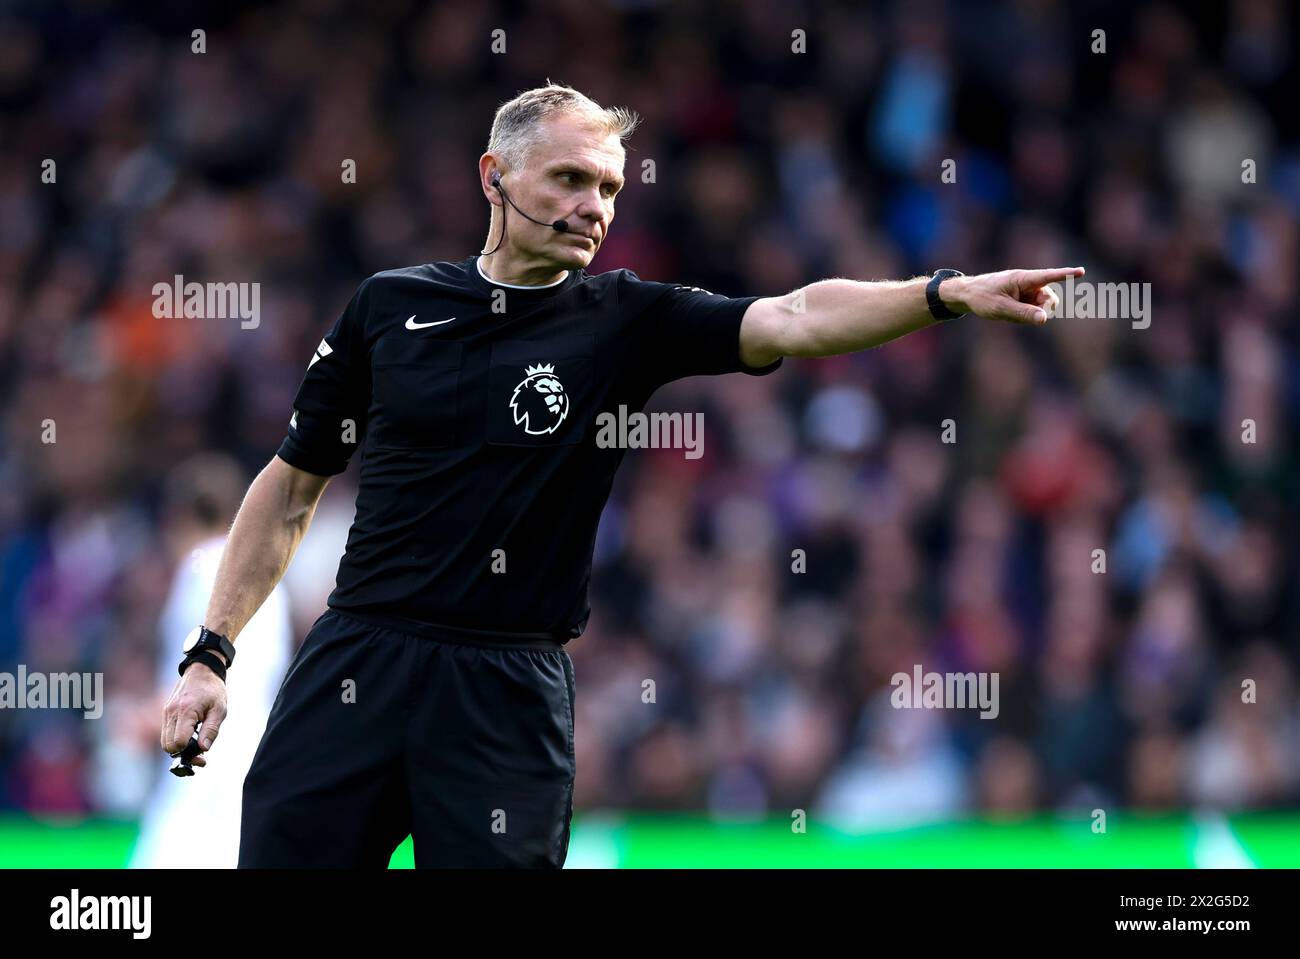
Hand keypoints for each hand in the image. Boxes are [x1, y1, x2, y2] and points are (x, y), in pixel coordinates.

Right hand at [160, 659, 228, 766]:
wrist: (203, 671)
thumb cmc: (214, 690)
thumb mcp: (219, 710)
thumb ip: (211, 730)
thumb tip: (203, 750)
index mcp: (186, 711)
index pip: (178, 742)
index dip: (189, 753)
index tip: (202, 756)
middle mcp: (171, 712)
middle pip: (168, 746)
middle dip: (183, 754)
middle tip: (200, 756)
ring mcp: (166, 712)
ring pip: (165, 741)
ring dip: (178, 748)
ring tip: (196, 747)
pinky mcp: (166, 712)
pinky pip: (166, 733)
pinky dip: (176, 739)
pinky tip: (190, 737)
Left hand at [943, 267, 1084, 325]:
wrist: (967, 295)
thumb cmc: (983, 298)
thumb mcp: (1001, 309)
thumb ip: (1023, 314)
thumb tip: (1045, 318)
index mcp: (1023, 278)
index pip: (1048, 276)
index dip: (1066, 274)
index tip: (1081, 271)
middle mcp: (1028, 282)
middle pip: (1049, 298)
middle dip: (1043, 309)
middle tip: (1023, 315)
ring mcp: (1027, 290)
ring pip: (1042, 305)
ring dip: (1032, 313)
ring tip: (1011, 311)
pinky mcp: (1024, 297)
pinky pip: (1034, 309)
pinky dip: (1027, 313)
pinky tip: (1011, 311)